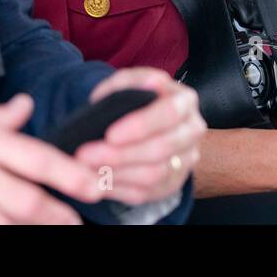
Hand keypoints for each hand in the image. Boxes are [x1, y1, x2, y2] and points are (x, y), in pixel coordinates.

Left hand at [70, 67, 204, 204]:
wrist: (148, 124)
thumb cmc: (136, 99)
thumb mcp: (128, 84)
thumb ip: (119, 86)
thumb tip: (104, 98)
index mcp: (184, 100)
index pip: (169, 113)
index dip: (141, 126)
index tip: (110, 134)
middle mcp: (191, 130)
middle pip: (162, 148)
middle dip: (120, 154)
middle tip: (85, 155)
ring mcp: (185, 160)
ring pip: (154, 174)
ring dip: (115, 173)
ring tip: (85, 168)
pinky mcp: (172, 183)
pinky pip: (145, 193)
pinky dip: (116, 187)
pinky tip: (95, 180)